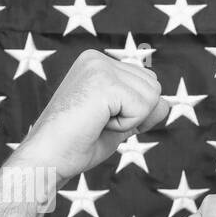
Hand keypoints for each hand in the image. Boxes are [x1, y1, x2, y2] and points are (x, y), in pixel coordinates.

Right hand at [18, 50, 168, 181]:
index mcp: (97, 63)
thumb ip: (144, 109)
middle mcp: (97, 58)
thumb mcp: (120, 122)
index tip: (104, 120)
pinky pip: (142, 107)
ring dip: (130, 120)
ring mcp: (98, 66)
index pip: (147, 83)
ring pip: (153, 96)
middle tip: (101, 123)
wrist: (48, 158)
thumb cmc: (78, 144)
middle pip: (154, 87)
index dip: (136, 112)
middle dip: (137, 115)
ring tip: (97, 122)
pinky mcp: (103, 81)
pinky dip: (126, 125)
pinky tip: (97, 124)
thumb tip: (166, 102)